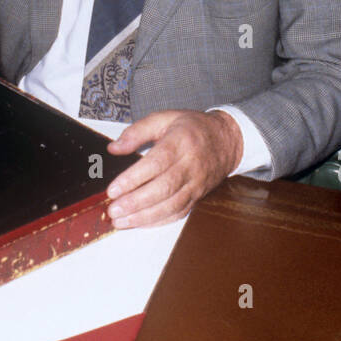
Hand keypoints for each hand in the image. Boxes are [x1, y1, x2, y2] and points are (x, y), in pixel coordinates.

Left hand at [104, 109, 242, 228]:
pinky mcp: (198, 196)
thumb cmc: (194, 128)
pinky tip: (140, 222)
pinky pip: (179, 212)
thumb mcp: (164, 118)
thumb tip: (114, 148)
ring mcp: (196, 183)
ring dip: (144, 216)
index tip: (113, 189)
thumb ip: (137, 131)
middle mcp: (190, 165)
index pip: (156, 163)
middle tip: (113, 210)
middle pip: (163, 188)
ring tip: (121, 221)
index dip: (133, 179)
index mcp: (181, 142)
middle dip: (135, 203)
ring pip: (171, 205)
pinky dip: (158, 221)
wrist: (227, 140)